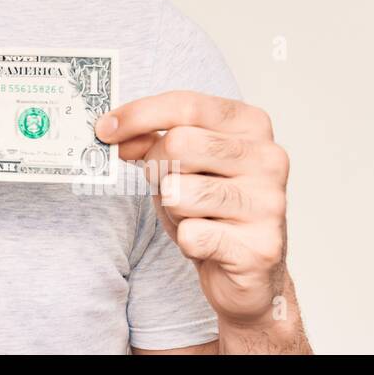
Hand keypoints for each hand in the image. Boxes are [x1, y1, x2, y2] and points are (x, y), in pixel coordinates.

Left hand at [97, 91, 290, 325]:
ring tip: (196, 216)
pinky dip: (187, 241)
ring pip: (179, 192)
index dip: (138, 115)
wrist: (249, 270)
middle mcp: (268, 157)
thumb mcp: (179, 164)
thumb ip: (150, 140)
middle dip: (156, 168)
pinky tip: (209, 243)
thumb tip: (112, 131)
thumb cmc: (211, 208)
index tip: (104, 129)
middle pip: (178, 144)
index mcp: (252, 125)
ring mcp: (269, 202)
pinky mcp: (260, 246)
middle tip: (166, 185)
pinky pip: (191, 235)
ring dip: (173, 209)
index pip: (186, 105)